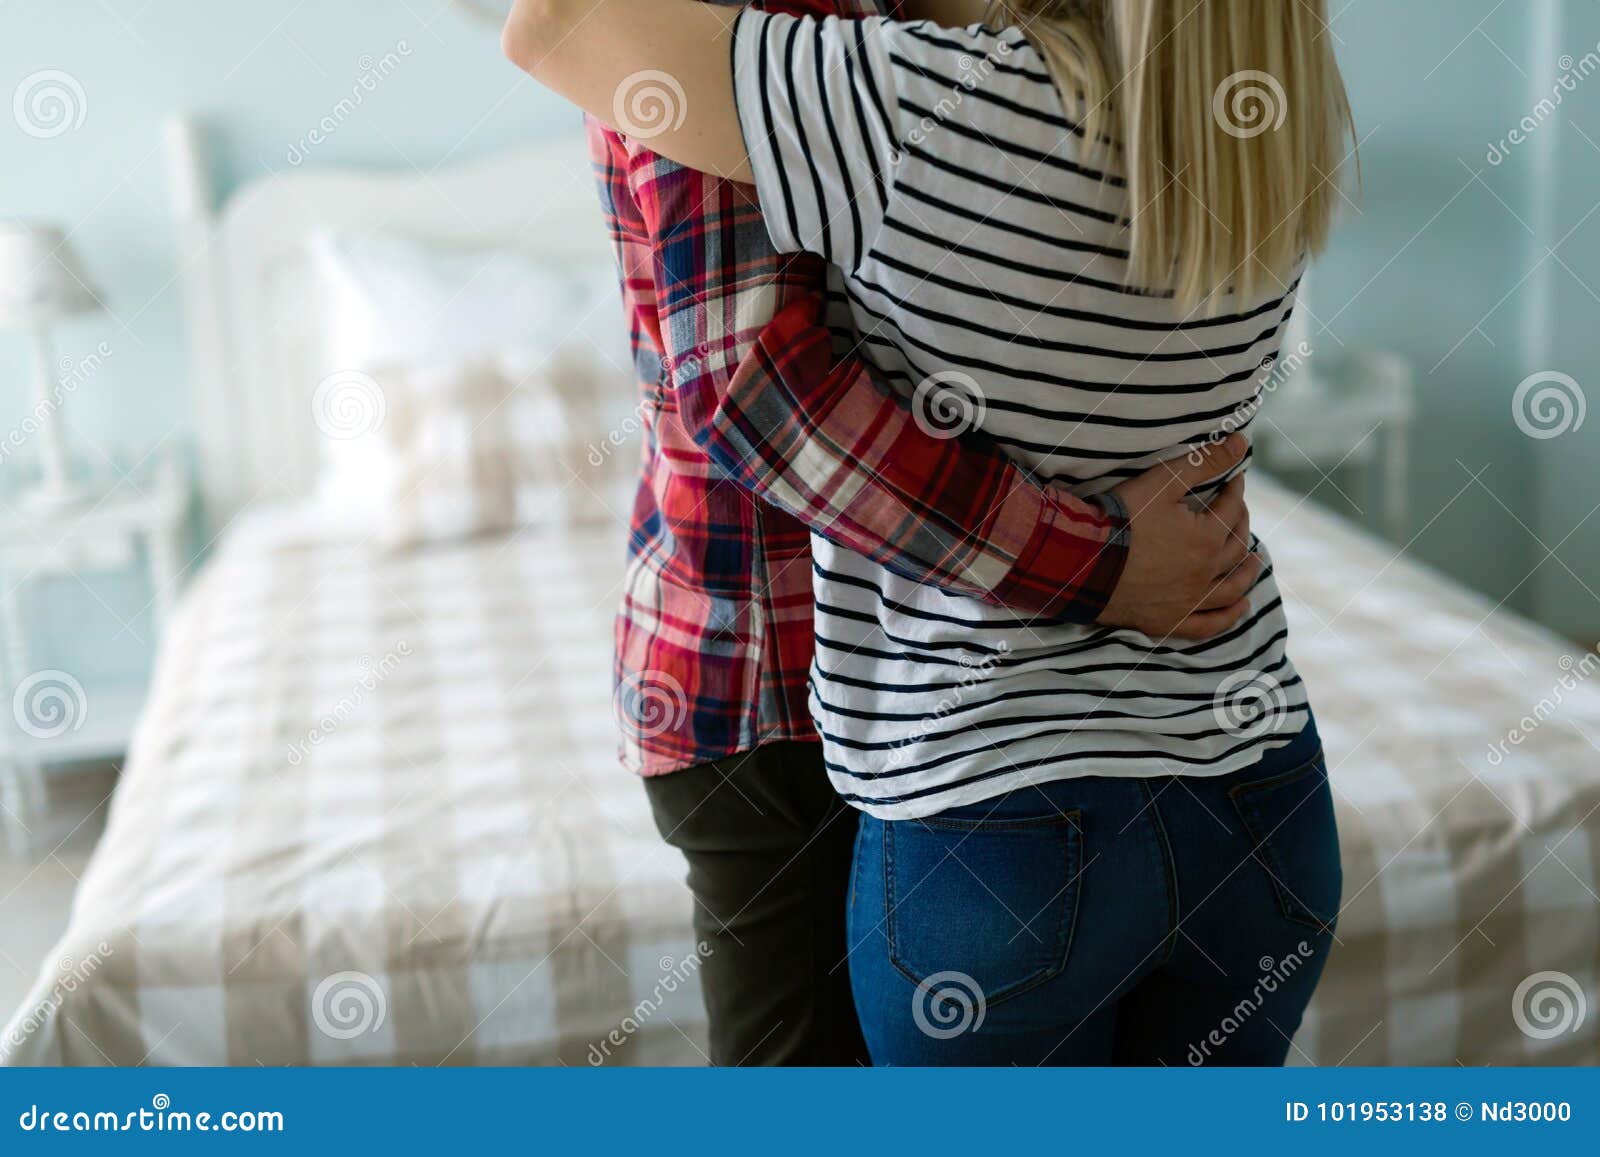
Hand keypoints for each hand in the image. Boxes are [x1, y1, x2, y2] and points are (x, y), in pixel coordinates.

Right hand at [1097, 435, 1259, 640]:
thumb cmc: (1122, 519)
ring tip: (1253, 561)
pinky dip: (1228, 616)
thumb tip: (1240, 441)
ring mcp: (1189, 600)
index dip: (1235, 490)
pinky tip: (1240, 607)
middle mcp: (1206, 573)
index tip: (1233, 479)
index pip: (1231, 509)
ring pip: (1231, 589)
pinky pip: (1208, 624)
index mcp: (1208, 538)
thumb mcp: (1163, 482)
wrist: (1084, 563)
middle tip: (1237, 512)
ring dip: (1246, 573)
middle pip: (1236, 547)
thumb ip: (1203, 462)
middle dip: (1241, 524)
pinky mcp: (1170, 621)